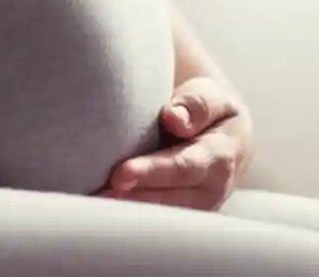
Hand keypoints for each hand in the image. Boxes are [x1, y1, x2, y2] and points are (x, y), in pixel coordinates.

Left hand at [97, 77, 253, 210]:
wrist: (221, 133)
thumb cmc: (210, 110)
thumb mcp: (212, 96)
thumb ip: (198, 104)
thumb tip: (175, 118)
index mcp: (222, 155)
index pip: (186, 166)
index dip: (154, 172)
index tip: (122, 173)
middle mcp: (212, 190)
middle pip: (171, 199)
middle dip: (135, 199)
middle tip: (101, 196)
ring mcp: (195, 209)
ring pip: (162, 218)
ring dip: (128, 212)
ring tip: (96, 206)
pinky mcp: (178, 217)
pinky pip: (153, 223)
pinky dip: (128, 217)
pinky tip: (102, 210)